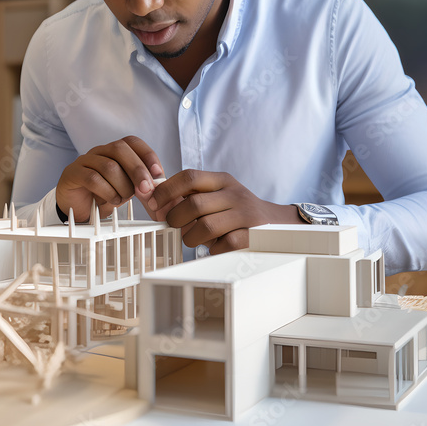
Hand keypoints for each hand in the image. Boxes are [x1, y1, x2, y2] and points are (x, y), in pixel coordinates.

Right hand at [56, 136, 163, 221]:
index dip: (148, 156)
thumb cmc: (106, 195)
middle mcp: (99, 151)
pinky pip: (92, 178)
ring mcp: (84, 161)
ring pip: (108, 166)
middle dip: (137, 171)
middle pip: (120, 149)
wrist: (80, 209)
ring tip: (122, 198)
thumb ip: (142, 183)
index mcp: (114, 150)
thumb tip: (159, 184)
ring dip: (122, 186)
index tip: (158, 174)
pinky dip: (107, 192)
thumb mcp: (128, 188)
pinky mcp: (73, 173)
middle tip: (146, 189)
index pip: (133, 142)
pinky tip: (111, 200)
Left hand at [146, 170, 302, 252]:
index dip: (166, 190)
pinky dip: (212, 249)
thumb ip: (187, 196)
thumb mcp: (216, 196)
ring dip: (191, 237)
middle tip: (174, 226)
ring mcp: (245, 214)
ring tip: (192, 239)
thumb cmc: (235, 211)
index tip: (153, 203)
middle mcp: (234, 193)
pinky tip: (213, 246)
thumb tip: (150, 200)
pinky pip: (223, 244)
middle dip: (175, 218)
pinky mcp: (253, 235)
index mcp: (222, 180)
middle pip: (194, 203)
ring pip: (205, 226)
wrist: (276, 223)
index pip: (190, 176)